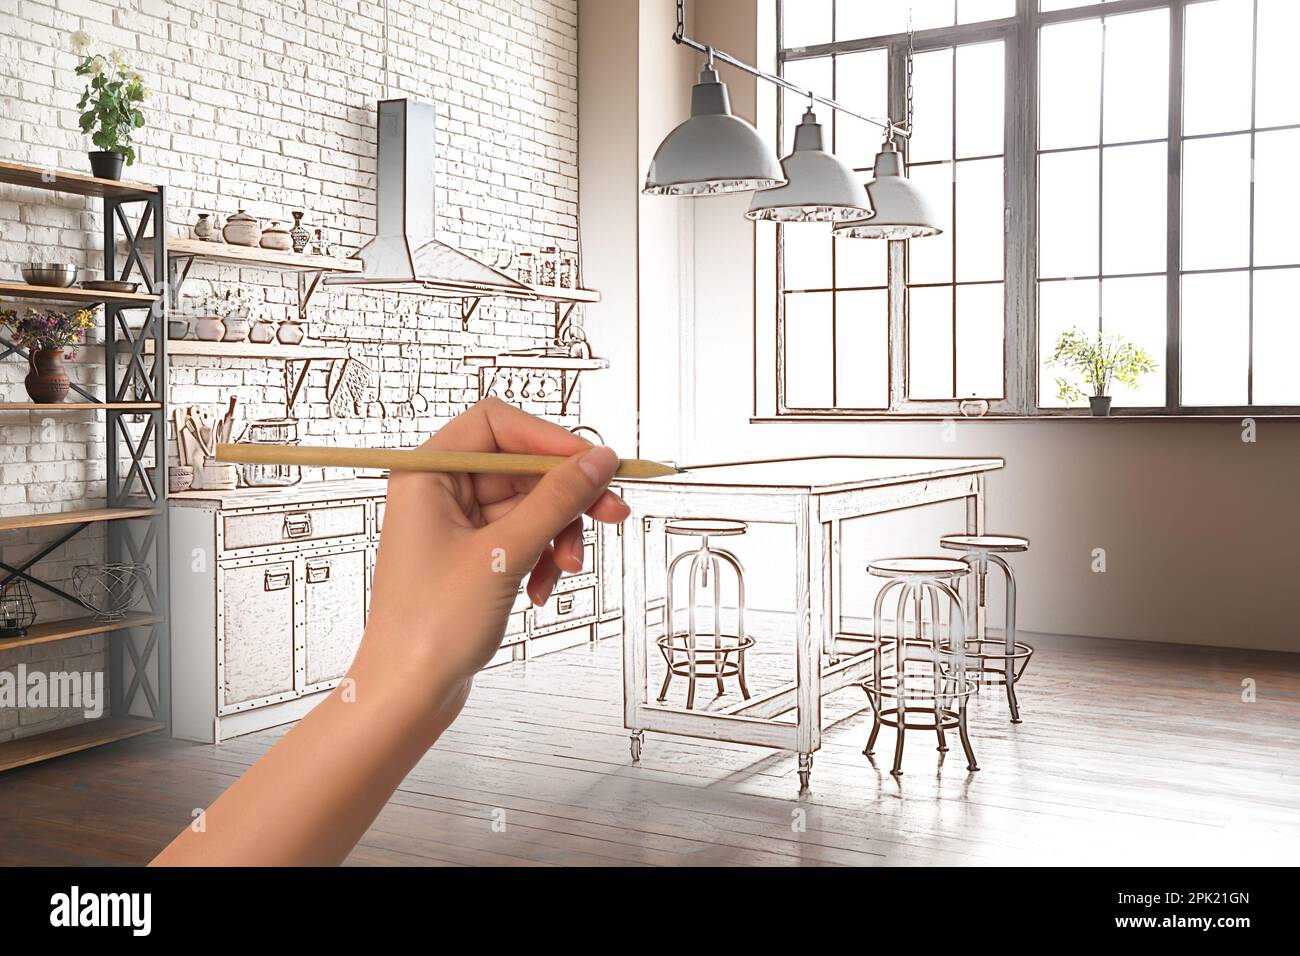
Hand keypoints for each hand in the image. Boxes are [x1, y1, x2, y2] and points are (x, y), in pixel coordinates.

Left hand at [356, 398, 629, 720]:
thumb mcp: (504, 553)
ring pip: (529, 504)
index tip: (591, 463)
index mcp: (426, 475)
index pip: (496, 424)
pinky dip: (541, 557)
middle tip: (611, 512)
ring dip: (557, 534)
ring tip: (565, 568)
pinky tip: (541, 588)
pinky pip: (523, 536)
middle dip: (565, 496)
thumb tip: (597, 460)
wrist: (407, 693)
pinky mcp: (472, 556)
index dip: (548, 439)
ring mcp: (455, 526)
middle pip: (520, 466)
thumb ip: (555, 500)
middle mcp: (438, 492)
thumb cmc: (428, 628)